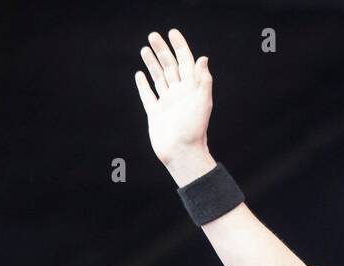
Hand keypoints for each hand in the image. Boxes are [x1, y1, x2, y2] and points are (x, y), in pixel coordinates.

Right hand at [134, 28, 217, 185]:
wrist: (182, 153)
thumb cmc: (194, 129)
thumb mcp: (202, 102)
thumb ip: (203, 80)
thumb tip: (203, 58)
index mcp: (191, 89)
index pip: (186, 62)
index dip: (180, 47)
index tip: (172, 33)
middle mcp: (179, 94)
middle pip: (170, 66)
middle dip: (162, 50)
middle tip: (152, 36)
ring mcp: (167, 103)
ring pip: (159, 78)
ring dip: (152, 63)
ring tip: (145, 49)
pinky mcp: (155, 114)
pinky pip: (148, 95)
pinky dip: (143, 85)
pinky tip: (140, 75)